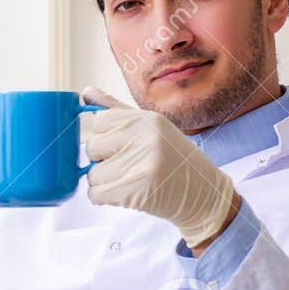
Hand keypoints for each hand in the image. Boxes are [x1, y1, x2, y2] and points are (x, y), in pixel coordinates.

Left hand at [80, 87, 239, 249]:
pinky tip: (128, 193)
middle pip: (92, 147)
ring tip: (132, 180)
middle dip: (103, 160)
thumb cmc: (174, 160)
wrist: (203, 194)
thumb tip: (85, 92)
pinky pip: (95, 194)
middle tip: (129, 165)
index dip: (103, 137)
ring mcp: (141, 164)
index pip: (98, 121)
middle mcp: (144, 137)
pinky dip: (105, 197)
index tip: (119, 146)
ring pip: (92, 174)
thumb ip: (116, 111)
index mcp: (147, 119)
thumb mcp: (151, 128)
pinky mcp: (136, 190)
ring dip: (105, 181)